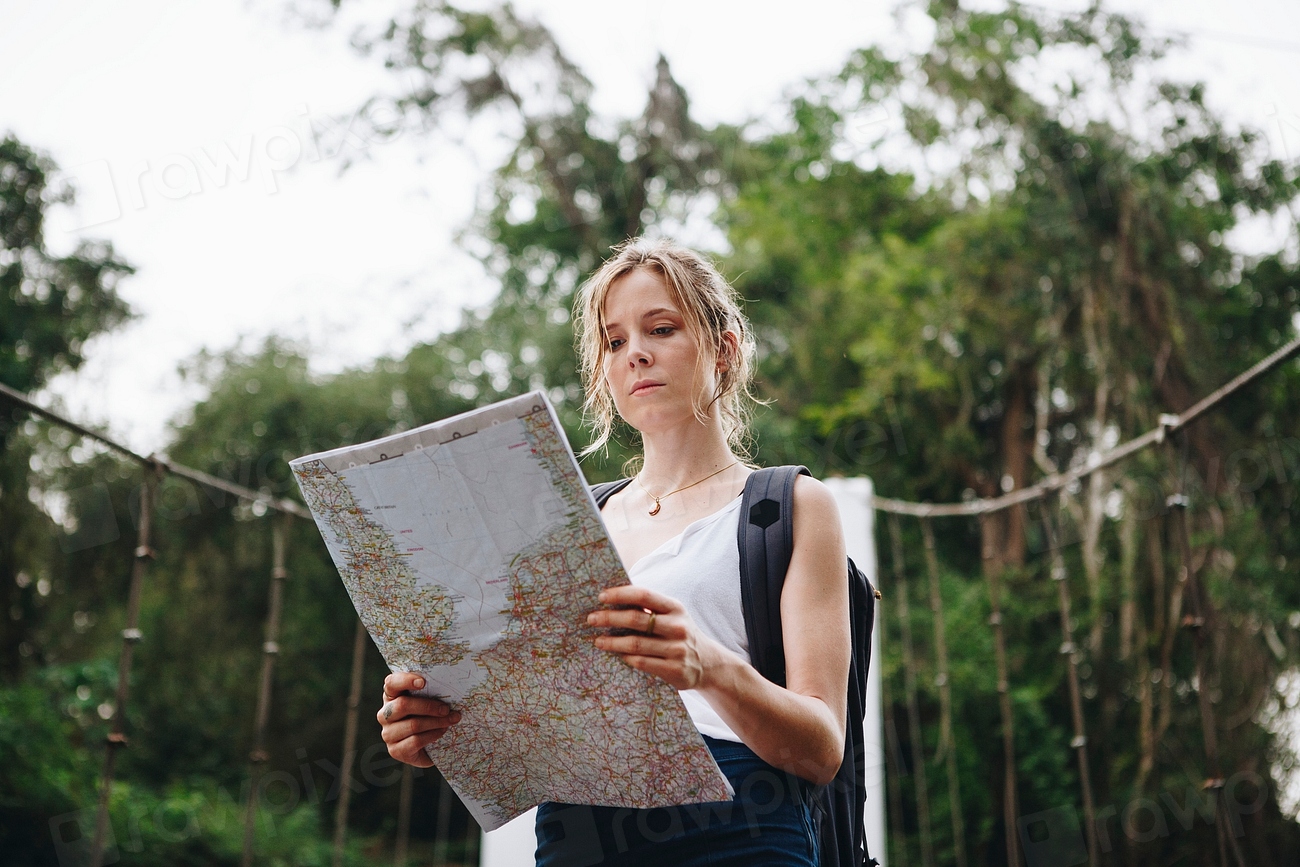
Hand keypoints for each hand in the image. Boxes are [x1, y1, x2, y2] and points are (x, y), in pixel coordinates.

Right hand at [378, 671, 461, 767]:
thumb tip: (448, 682)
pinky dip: (432, 735)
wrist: (429, 746)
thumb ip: (431, 691)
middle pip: (403, 705)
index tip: (423, 682)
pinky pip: (415, 741)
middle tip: (447, 709)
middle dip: (429, 706)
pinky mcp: (395, 750)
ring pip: (413, 724)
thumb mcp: (429, 700)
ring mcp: (388, 733)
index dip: (405, 681)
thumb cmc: (429, 716)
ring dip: (436, 722)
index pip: (391, 683)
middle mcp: (385, 714)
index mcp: (391, 696)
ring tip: (451, 720)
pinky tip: (442, 731)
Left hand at [587, 585, 717, 690]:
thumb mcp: (672, 615)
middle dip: (609, 618)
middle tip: (592, 619)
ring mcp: (676, 649)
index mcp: (675, 608)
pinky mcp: (674, 670)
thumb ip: (650, 608)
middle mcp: (677, 627)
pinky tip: (617, 655)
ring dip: (612, 642)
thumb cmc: (680, 634)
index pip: (644, 595)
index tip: (601, 597)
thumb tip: (613, 600)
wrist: (708, 663)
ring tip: (598, 641)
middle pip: (636, 619)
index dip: (620, 594)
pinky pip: (642, 662)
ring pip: (635, 644)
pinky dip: (626, 658)